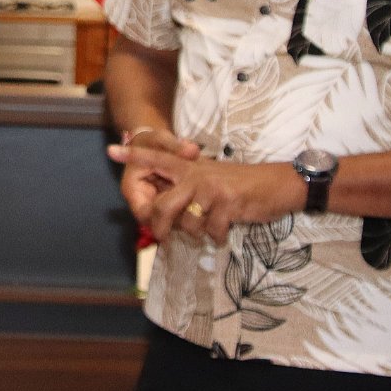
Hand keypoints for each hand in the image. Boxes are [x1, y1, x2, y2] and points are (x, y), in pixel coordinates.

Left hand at [109, 142, 302, 244]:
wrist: (280, 185)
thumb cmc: (246, 187)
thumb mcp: (214, 180)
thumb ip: (192, 189)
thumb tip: (170, 212)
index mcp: (192, 168)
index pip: (158, 159)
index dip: (134, 156)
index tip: (110, 150)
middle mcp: (198, 175)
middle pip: (163, 204)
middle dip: (160, 227)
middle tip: (163, 239)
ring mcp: (212, 189)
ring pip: (185, 219)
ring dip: (193, 234)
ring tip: (205, 234)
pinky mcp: (227, 203)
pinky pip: (211, 230)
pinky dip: (218, 237)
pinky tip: (226, 233)